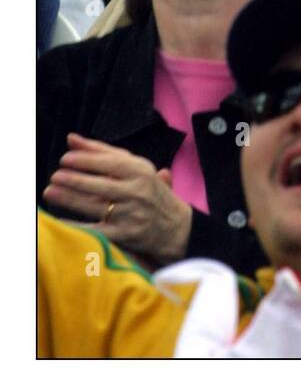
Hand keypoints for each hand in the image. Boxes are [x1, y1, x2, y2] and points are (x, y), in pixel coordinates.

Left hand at [42, 134, 191, 265]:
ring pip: (96, 206)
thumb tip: (71, 139)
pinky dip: (77, 225)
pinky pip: (97, 230)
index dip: (86, 160)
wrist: (175, 227)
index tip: (65, 158)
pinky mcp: (125, 236)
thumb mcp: (135, 166)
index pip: (111, 163)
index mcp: (141, 171)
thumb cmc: (149, 191)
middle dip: (75, 180)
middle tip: (55, 175)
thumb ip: (102, 151)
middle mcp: (137, 192)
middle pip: (102, 185)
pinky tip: (60, 219)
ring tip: (51, 191)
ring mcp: (131, 215)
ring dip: (70, 199)